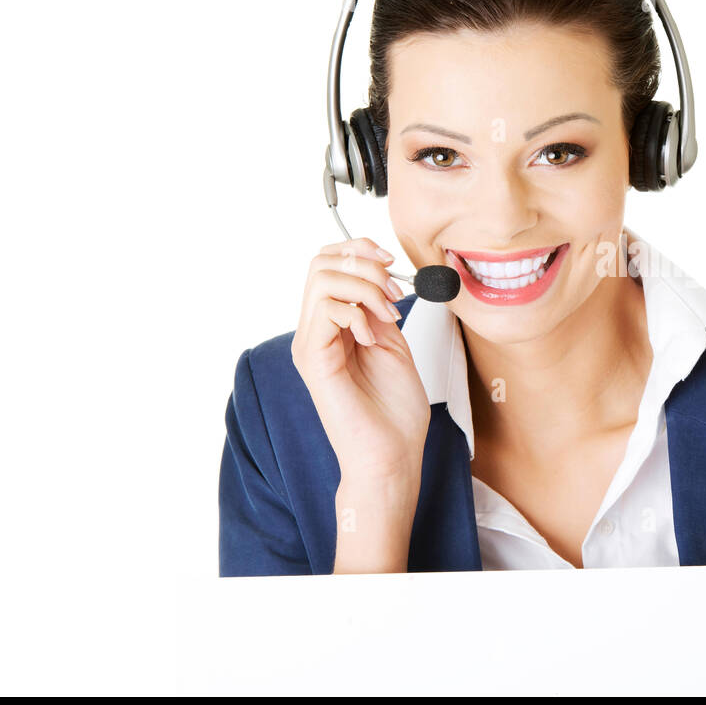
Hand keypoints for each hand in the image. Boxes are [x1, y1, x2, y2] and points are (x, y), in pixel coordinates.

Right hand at [290, 237, 429, 492]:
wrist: (392, 455)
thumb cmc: (395, 411)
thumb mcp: (393, 343)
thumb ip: (379, 309)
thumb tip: (378, 276)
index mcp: (333, 326)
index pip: (329, 264)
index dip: (360, 250)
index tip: (392, 262)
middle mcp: (315, 332)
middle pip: (320, 262)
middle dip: (365, 263)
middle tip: (393, 293)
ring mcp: (311, 344)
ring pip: (321, 278)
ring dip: (364, 286)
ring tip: (387, 315)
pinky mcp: (314, 359)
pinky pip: (325, 309)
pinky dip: (356, 312)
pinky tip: (372, 337)